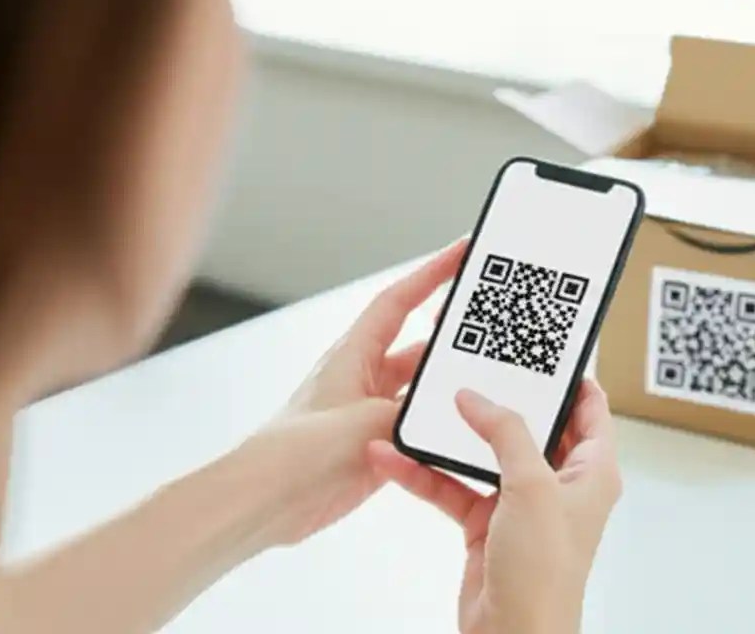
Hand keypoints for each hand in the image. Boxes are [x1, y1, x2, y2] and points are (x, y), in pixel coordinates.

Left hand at [245, 239, 466, 546]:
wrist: (265, 503)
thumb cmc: (298, 452)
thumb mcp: (365, 422)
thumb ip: (409, 410)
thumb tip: (444, 404)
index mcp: (352, 354)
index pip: (398, 301)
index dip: (431, 273)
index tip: (462, 251)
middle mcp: (362, 377)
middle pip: (417, 344)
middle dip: (450, 334)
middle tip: (488, 323)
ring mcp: (369, 412)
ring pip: (420, 389)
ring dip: (447, 386)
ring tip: (487, 378)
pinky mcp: (374, 446)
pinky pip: (416, 427)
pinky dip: (438, 426)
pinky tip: (463, 431)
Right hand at [368, 380, 622, 633]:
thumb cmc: (545, 574)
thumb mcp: (532, 486)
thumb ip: (505, 433)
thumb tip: (477, 398)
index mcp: (593, 472)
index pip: (590, 409)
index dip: (569, 377)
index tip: (541, 348)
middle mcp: (559, 485)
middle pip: (529, 426)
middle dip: (497, 399)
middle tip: (474, 364)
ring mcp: (521, 504)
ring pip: (482, 456)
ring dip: (448, 438)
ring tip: (420, 407)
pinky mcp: (486, 525)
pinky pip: (453, 488)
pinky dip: (424, 474)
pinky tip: (394, 457)